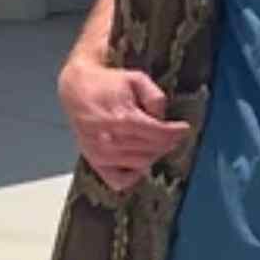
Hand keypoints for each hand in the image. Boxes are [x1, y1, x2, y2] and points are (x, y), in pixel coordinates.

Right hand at [59, 60, 192, 190]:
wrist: (76, 88)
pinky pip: (119, 180)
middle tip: (170, 134)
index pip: (160, 135)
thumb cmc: (107, 84)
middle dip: (167, 142)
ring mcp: (102, 153)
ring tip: (154, 142)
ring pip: (141, 164)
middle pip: (153, 150)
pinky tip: (137, 161)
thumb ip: (155, 97)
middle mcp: (111, 140)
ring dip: (153, 154)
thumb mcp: (136, 79)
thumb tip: (162, 119)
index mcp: (123, 119)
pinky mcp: (95, 161)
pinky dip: (132, 175)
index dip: (176, 132)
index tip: (183, 128)